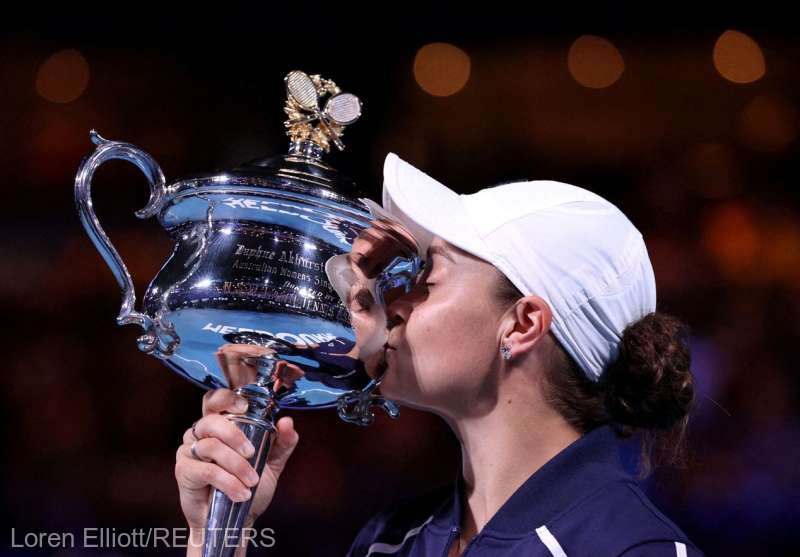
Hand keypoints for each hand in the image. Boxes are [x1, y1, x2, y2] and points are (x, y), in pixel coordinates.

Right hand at [175, 347, 300, 530]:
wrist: (235, 520)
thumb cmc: (249, 486)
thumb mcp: (272, 463)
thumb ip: (282, 442)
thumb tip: (287, 422)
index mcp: (221, 425)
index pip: (215, 400)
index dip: (226, 398)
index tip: (244, 406)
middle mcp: (201, 434)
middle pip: (211, 421)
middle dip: (235, 435)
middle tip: (252, 453)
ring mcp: (189, 451)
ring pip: (211, 446)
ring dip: (236, 465)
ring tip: (251, 481)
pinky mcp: (184, 471)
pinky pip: (206, 470)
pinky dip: (227, 481)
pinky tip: (240, 493)